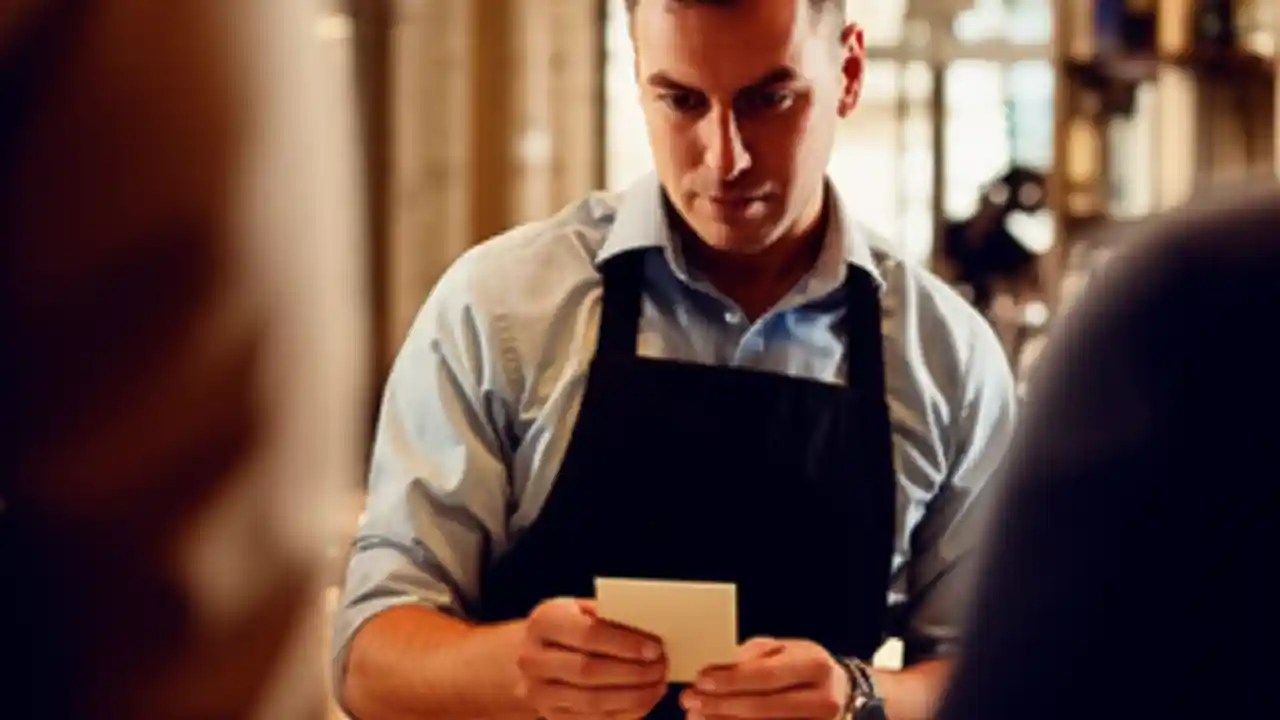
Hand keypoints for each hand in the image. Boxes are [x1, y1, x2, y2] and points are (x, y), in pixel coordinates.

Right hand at [515, 598, 668, 718]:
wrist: (531, 654)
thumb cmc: (567, 626)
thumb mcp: (580, 608)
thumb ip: (609, 615)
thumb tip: (651, 629)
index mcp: (544, 622)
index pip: (587, 634)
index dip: (624, 644)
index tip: (655, 647)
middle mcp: (533, 660)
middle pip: (588, 671)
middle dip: (632, 672)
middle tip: (661, 667)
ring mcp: (538, 692)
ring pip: (592, 702)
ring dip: (633, 696)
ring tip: (659, 684)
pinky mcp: (551, 716)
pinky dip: (625, 712)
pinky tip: (645, 700)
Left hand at [679, 637, 849, 719]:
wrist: (839, 691)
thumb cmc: (801, 666)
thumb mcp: (782, 650)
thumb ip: (751, 658)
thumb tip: (713, 671)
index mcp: (815, 665)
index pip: (767, 675)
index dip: (731, 680)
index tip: (701, 679)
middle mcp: (824, 700)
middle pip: (765, 707)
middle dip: (722, 705)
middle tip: (690, 700)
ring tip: (696, 716)